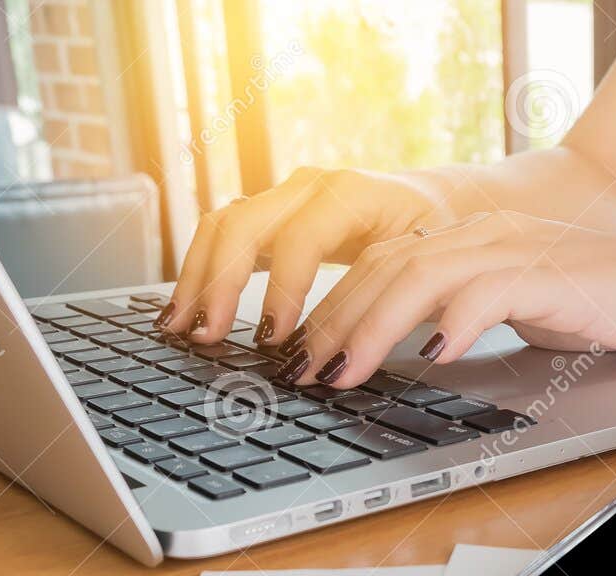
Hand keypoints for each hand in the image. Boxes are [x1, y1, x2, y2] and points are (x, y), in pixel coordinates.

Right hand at [157, 167, 448, 346]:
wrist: (434, 204)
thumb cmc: (434, 236)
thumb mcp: (429, 261)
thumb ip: (399, 296)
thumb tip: (368, 348)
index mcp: (351, 193)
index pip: (301, 236)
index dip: (282, 287)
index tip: (273, 337)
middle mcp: (309, 187)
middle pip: (243, 224)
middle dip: (220, 283)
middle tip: (208, 336)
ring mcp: (284, 197)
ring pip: (222, 226)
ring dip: (197, 278)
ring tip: (180, 328)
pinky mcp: (272, 216)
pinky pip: (224, 236)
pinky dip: (203, 271)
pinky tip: (189, 309)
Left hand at [274, 209, 615, 389]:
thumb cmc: (605, 305)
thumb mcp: (521, 307)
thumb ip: (471, 312)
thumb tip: (421, 349)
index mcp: (473, 238)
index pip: (384, 260)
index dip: (337, 303)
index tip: (308, 350)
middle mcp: (485, 234)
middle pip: (387, 266)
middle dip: (337, 320)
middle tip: (306, 368)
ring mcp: (516, 251)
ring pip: (420, 277)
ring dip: (374, 327)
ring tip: (347, 371)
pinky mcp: (550, 276)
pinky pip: (485, 293)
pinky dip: (453, 322)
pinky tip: (432, 355)